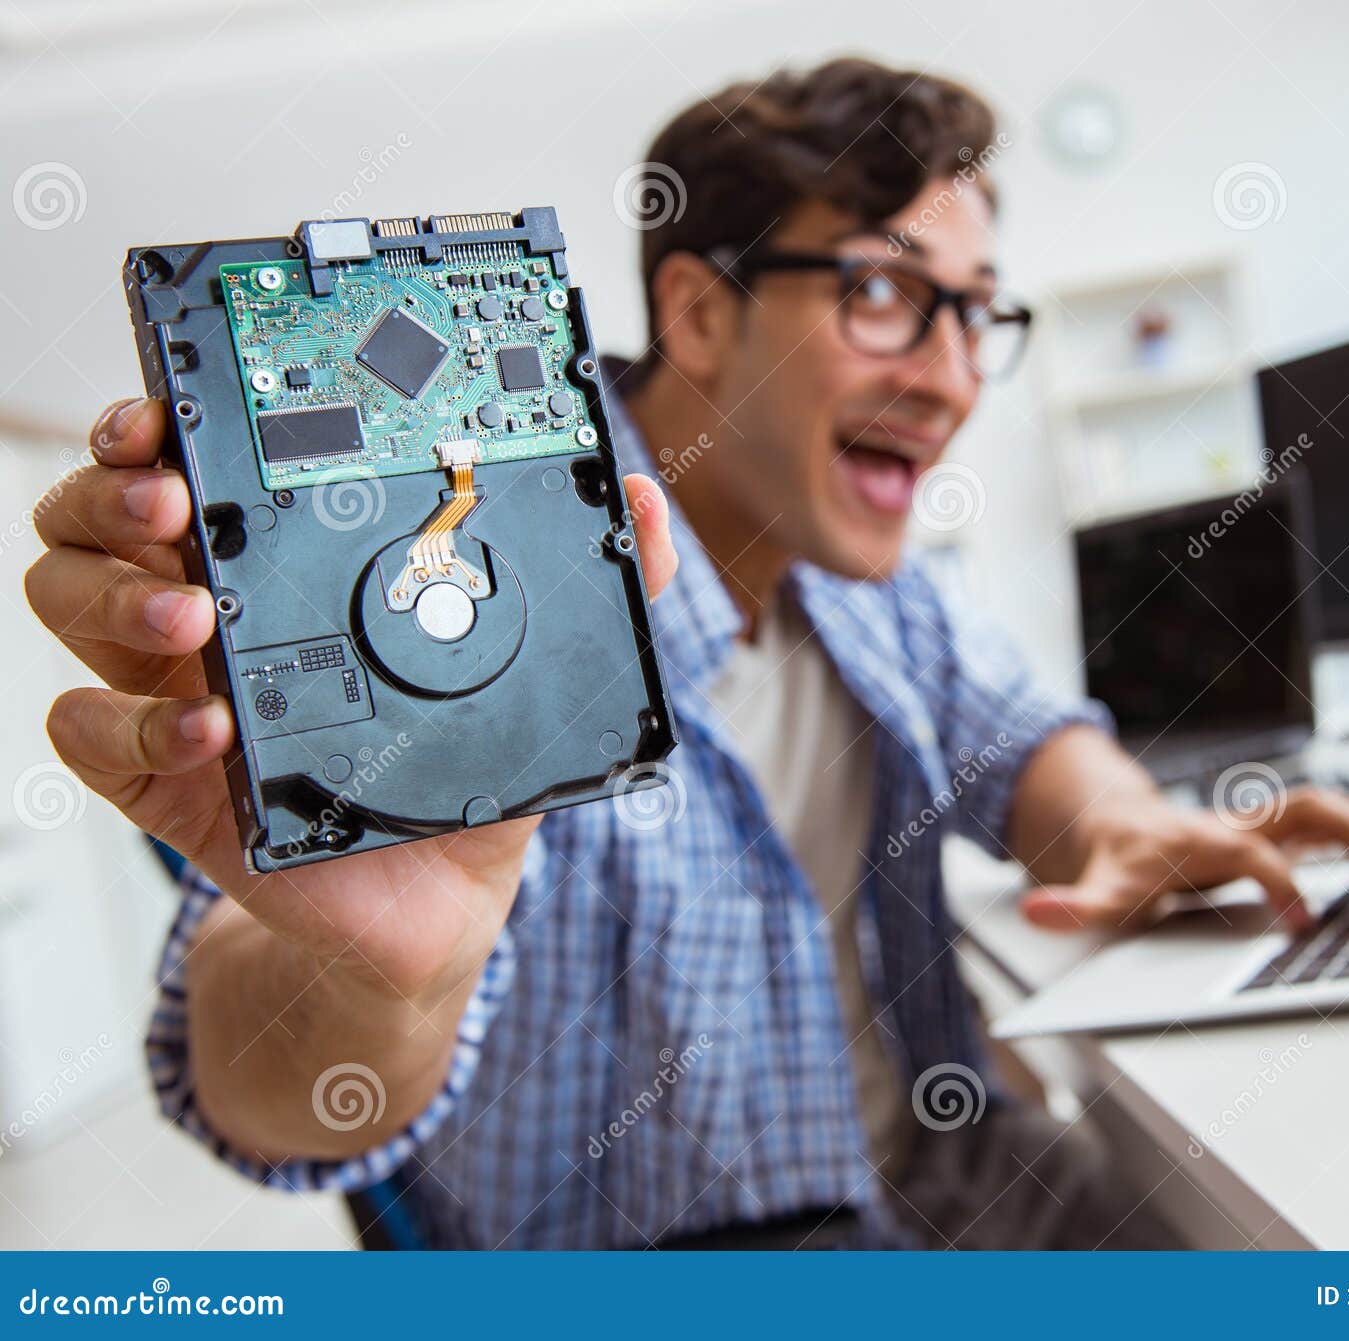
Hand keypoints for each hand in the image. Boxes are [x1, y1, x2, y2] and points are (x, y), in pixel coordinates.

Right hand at [27, 397, 678, 1004]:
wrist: (434, 904)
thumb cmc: (469, 773)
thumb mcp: (536, 684)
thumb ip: (595, 596)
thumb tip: (644, 503)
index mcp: (289, 567)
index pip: (202, 466)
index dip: (166, 422)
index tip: (179, 404)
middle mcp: (218, 612)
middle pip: (103, 515)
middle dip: (118, 489)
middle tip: (174, 500)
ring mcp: (181, 691)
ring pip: (69, 600)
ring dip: (113, 594)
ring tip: (193, 617)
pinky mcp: (166, 780)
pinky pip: (86, 734)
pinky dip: (126, 723)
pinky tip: (210, 732)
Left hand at [1020, 786, 1348, 934]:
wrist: (1113, 830)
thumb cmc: (1115, 866)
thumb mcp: (1094, 891)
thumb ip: (1072, 906)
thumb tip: (1038, 911)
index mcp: (1201, 843)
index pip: (1253, 855)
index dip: (1279, 884)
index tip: (1303, 923)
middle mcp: (1234, 827)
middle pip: (1300, 808)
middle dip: (1345, 832)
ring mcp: (1254, 827)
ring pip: (1316, 808)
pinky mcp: (1266, 835)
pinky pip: (1317, 826)